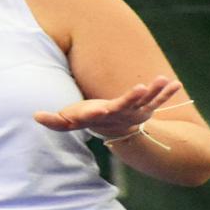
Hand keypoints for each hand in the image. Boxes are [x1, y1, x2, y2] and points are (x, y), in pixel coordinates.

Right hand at [34, 76, 183, 136]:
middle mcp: (119, 115)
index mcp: (100, 116)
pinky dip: (166, 92)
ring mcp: (135, 112)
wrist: (114, 130)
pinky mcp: (147, 108)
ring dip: (155, 93)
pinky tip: (175, 83)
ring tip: (163, 80)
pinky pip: (158, 100)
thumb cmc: (87, 119)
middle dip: (134, 98)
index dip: (101, 111)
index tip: (104, 108)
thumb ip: (54, 121)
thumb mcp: (69, 121)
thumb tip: (35, 116)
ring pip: (146, 103)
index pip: (100, 113)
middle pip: (127, 107)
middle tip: (141, 88)